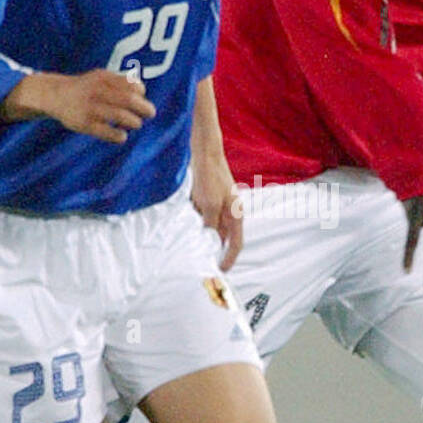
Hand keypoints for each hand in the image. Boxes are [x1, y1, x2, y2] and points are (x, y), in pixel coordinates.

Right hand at [0, 70, 155, 143]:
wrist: (55, 95)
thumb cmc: (86, 88)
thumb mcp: (100, 77)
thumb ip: (120, 83)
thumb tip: (143, 96)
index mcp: (103, 78)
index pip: (132, 84)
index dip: (141, 92)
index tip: (139, 97)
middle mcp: (97, 91)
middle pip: (129, 99)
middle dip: (145, 108)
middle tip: (150, 113)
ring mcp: (90, 108)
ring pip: (121, 116)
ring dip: (134, 122)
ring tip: (135, 123)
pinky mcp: (84, 124)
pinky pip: (108, 132)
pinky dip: (120, 136)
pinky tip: (122, 135)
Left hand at [192, 151, 242, 269]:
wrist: (205, 152)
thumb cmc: (211, 177)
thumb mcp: (209, 204)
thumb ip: (210, 224)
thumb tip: (207, 240)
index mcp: (236, 214)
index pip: (236, 243)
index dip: (230, 258)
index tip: (221, 270)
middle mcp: (229, 211)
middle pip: (223, 236)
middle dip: (214, 249)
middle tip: (203, 263)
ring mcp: (218, 205)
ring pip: (211, 227)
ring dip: (203, 236)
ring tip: (192, 249)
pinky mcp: (207, 198)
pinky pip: (203, 216)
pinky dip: (196, 223)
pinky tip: (186, 228)